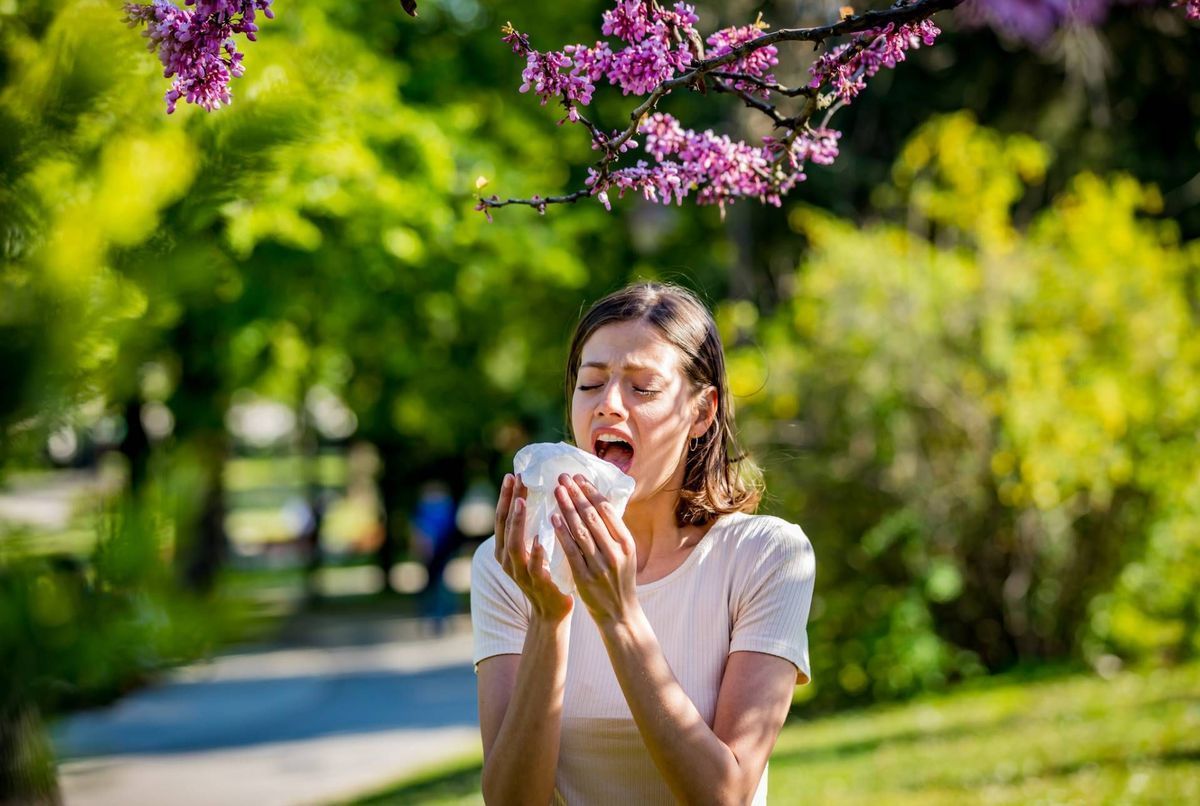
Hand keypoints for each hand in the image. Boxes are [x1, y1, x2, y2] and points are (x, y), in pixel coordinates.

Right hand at [494, 473, 572, 622]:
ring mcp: (520, 573)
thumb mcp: (533, 549)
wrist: (551, 611)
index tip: (512, 475)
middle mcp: (507, 560)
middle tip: (517, 479)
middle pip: (505, 526)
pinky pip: (534, 567)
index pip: (502, 517)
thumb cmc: (545, 573)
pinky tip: (540, 539)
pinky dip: (536, 553)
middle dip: (510, 501)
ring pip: (515, 544)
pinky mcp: (537, 584)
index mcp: (504, 549)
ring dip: (518, 522)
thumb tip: (538, 496)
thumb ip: (531, 528)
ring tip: (522, 502)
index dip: (506, 496)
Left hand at [551, 473, 638, 627]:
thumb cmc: (619, 580)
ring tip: (557, 491)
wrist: (620, 614)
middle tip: (563, 477)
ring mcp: (600, 565)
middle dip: (577, 494)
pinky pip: (571, 550)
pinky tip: (553, 519)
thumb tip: (598, 502)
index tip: (578, 477)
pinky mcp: (585, 577)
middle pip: (593, 516)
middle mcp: (616, 552)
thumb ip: (613, 532)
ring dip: (567, 508)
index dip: (592, 492)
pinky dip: (562, 533)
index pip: (608, 510)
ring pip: (581, 530)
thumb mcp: (625, 554)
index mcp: (627, 543)